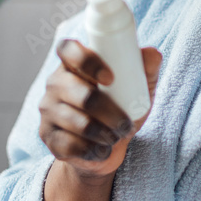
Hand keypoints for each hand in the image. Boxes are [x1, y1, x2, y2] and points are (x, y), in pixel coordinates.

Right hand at [39, 39, 162, 181]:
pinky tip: (102, 150)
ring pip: (79, 124)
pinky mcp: (48, 136)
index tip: (110, 78)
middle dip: (110, 113)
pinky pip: (71, 145)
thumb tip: (153, 54)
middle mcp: (55, 83)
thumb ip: (145, 69)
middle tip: (126, 124)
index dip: (88, 61)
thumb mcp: (137, 88)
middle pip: (82, 95)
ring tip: (116, 137)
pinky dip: (94, 150)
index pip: (69, 50)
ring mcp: (48, 110)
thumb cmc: (121, 109)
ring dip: (105, 134)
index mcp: (74, 64)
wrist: (105, 148)